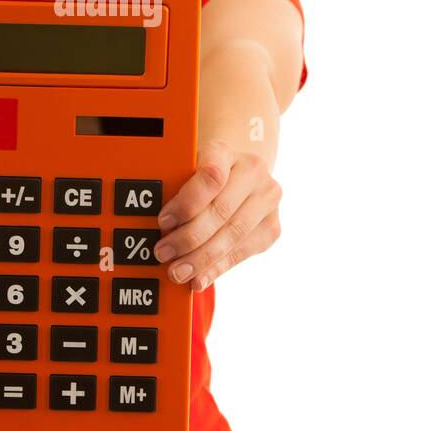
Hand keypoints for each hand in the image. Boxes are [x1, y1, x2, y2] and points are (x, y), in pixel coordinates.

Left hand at [153, 139, 281, 291]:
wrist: (237, 177)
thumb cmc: (201, 178)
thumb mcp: (186, 171)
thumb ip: (175, 189)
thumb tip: (159, 228)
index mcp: (226, 151)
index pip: (210, 176)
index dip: (186, 203)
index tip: (163, 222)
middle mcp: (253, 171)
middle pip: (221, 210)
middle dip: (188, 237)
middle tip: (163, 253)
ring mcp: (268, 199)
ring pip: (233, 234)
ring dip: (202, 258)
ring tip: (178, 272)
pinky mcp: (272, 226)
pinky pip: (243, 252)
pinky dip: (218, 268)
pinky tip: (200, 278)